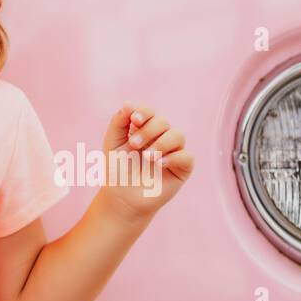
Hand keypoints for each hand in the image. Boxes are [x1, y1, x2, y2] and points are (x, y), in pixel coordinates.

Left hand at [98, 103, 193, 219]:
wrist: (122, 197)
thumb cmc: (117, 169)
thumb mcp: (113, 141)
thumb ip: (119, 121)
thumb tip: (130, 103)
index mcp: (144, 129)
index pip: (149, 112)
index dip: (144, 112)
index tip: (134, 120)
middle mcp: (161, 137)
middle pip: (163, 122)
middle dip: (148, 130)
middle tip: (133, 144)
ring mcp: (173, 152)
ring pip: (178, 135)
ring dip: (161, 143)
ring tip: (147, 157)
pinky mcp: (182, 168)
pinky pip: (187, 156)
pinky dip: (173, 157)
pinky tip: (159, 164)